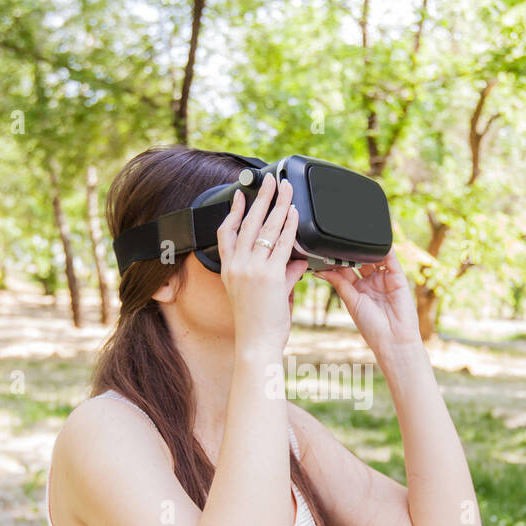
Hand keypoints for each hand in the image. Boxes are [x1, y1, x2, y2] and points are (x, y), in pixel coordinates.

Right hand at [216, 174, 307, 355]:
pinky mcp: (269, 276)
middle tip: (271, 180)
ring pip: (266, 229)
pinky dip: (289, 226)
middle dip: (261, 198)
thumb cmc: (258, 326)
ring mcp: (252, 269)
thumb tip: (298, 263)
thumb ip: (282, 275)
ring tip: (286, 188)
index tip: (240, 196)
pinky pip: (282, 244)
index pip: (226, 233)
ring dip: (278, 205)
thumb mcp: (264, 295)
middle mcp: (237, 266)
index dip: (234, 211)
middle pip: (248, 223)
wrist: (256, 344)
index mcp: (229, 270)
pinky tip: (294, 213)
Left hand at [315, 248, 420, 355]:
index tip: (326, 251)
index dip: (337, 261)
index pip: (346, 270)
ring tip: (356, 242)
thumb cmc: (371, 326)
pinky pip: (391, 260)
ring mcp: (384, 279)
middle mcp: (370, 283)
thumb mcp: (351, 302)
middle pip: (359, 261)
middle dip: (351, 253)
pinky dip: (385, 250)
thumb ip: (339, 283)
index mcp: (357, 290)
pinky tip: (376, 243)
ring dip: (366, 250)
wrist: (393, 338)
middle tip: (340, 244)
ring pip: (374, 258)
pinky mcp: (398, 277)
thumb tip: (321, 270)